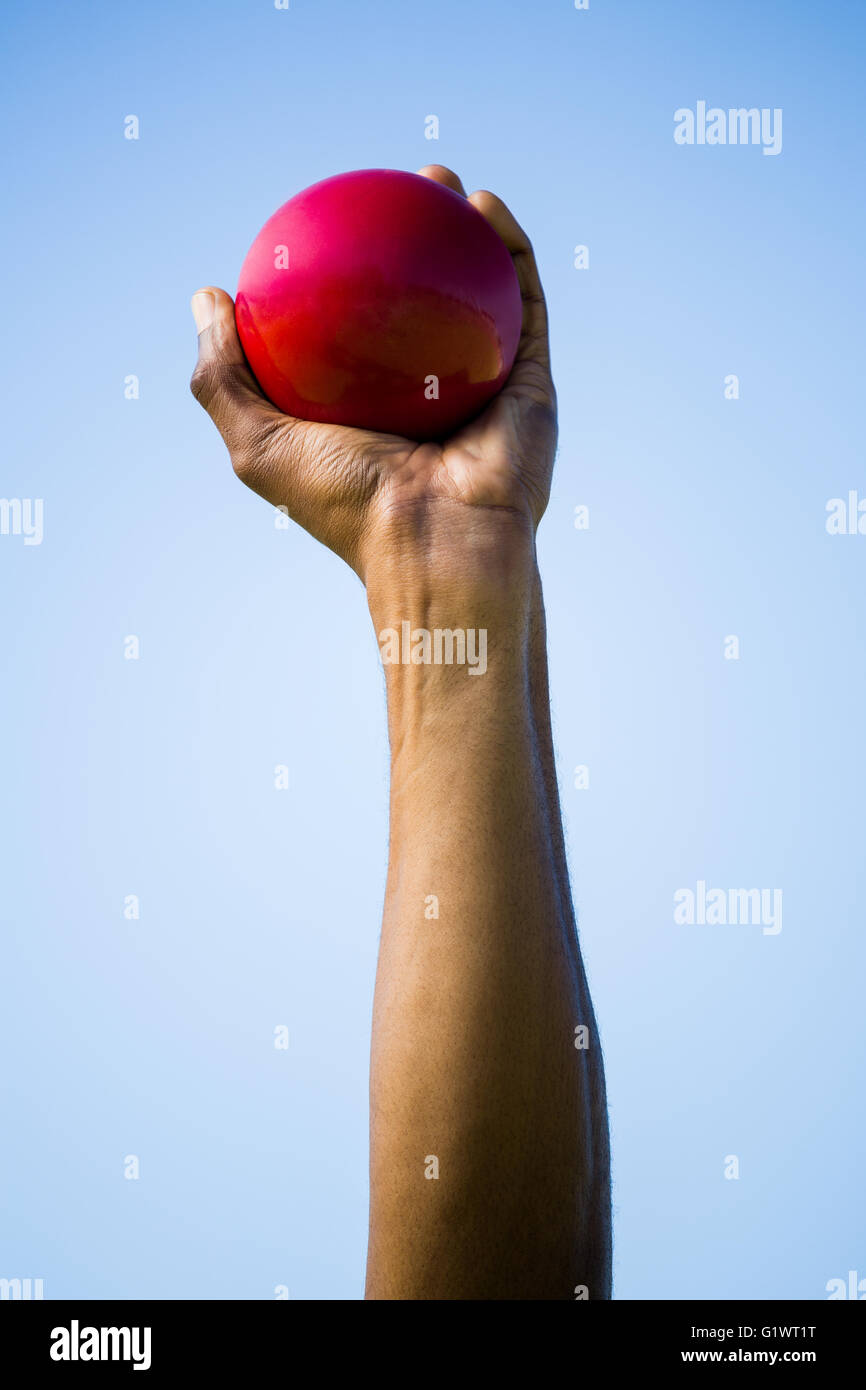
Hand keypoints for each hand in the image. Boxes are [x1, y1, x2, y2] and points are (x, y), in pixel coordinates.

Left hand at [190, 165, 556, 584]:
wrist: (438, 546)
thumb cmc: (347, 501)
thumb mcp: (259, 443)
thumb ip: (224, 376)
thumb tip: (208, 297)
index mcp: (372, 409)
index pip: (353, 329)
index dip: (339, 272)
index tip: (321, 226)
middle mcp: (430, 393)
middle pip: (418, 301)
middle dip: (407, 239)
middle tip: (384, 191)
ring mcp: (485, 385)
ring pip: (478, 291)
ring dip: (464, 229)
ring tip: (439, 180)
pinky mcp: (531, 380)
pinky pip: (524, 302)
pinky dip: (510, 250)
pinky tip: (486, 205)